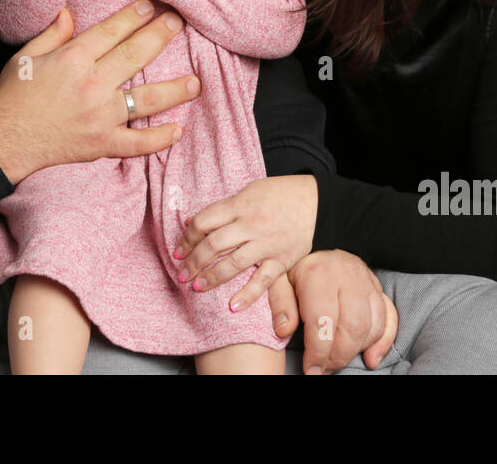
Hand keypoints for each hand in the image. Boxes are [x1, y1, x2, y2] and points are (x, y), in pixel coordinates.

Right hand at [0, 0, 200, 183]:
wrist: (4, 141)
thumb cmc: (13, 96)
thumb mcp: (25, 56)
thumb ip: (52, 34)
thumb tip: (70, 13)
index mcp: (72, 59)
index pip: (111, 31)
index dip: (133, 16)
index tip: (151, 6)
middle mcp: (91, 84)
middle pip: (135, 56)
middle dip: (160, 37)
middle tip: (179, 23)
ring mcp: (100, 116)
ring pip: (146, 100)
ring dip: (174, 90)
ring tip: (195, 82)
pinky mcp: (102, 144)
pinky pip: (137, 143)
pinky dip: (158, 139)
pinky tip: (177, 131)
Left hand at [171, 176, 316, 311]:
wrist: (318, 201)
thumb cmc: (280, 194)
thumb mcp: (249, 191)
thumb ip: (223, 208)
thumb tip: (192, 221)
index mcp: (240, 205)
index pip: (204, 222)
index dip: (186, 238)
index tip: (178, 250)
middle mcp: (252, 224)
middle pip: (214, 245)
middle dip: (193, 261)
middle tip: (181, 273)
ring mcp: (267, 244)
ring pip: (233, 264)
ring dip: (212, 277)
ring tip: (196, 287)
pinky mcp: (282, 260)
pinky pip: (263, 281)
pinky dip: (247, 295)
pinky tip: (232, 306)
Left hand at [268, 250, 397, 373]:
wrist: (319, 246)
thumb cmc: (297, 269)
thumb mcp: (279, 280)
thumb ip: (280, 304)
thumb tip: (284, 330)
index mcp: (318, 273)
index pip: (323, 320)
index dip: (318, 351)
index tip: (311, 369)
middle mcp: (347, 276)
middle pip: (352, 327)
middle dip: (338, 356)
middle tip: (324, 369)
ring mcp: (367, 282)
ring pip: (372, 325)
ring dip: (356, 351)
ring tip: (337, 362)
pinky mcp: (378, 289)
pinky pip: (390, 317)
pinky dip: (383, 342)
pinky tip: (371, 358)